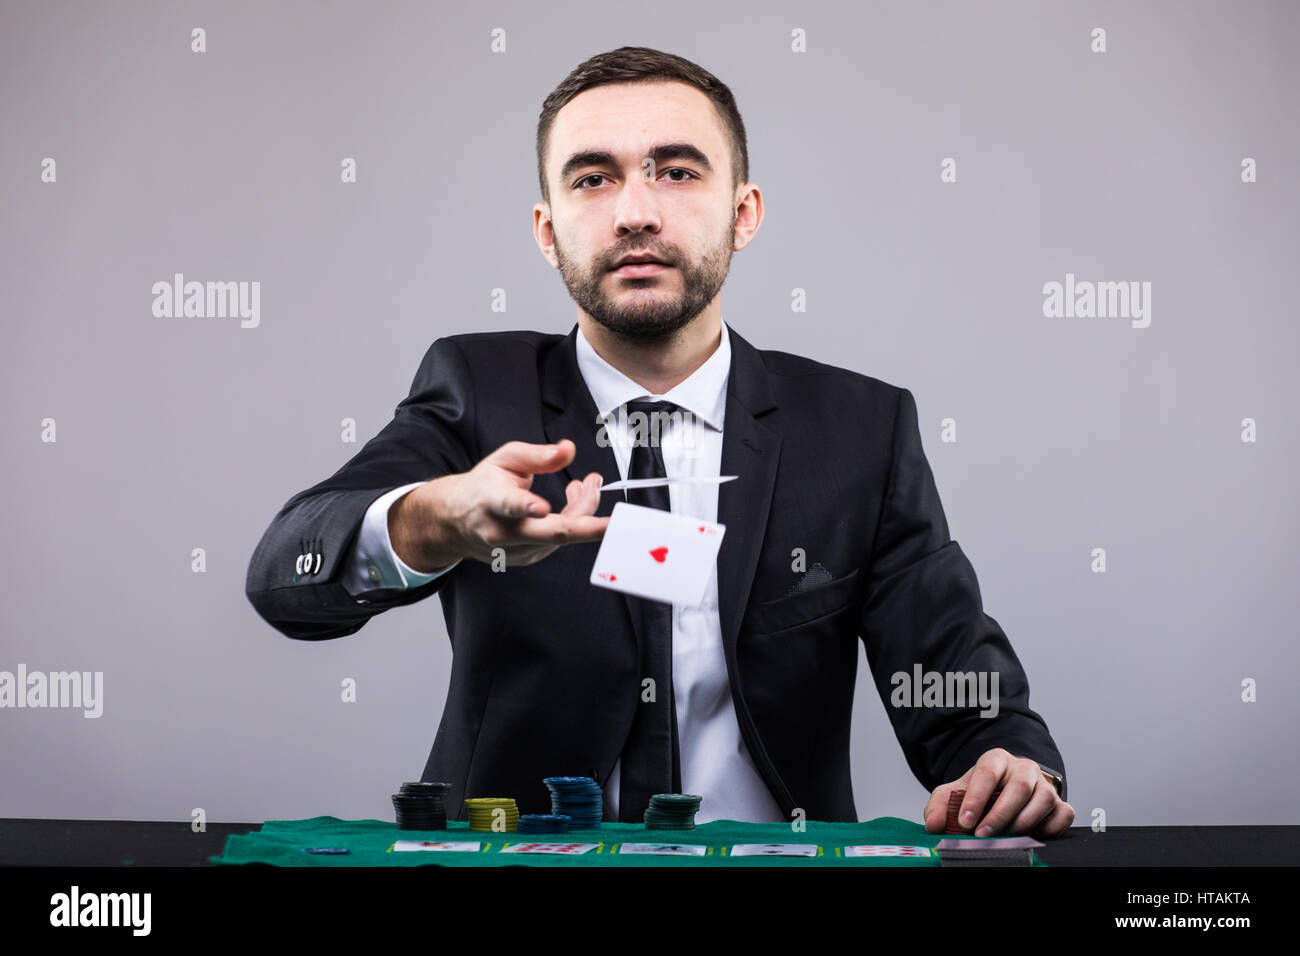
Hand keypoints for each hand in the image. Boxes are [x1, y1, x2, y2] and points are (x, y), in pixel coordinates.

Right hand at [390, 439, 608, 570]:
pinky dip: (575, 521)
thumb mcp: (505, 459)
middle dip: (586, 526)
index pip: (509, 506)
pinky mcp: (527, 559)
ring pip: (562, 536)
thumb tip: (567, 450)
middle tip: (613, 519)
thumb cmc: (483, 487)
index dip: (526, 507)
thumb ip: (537, 455)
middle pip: (549, 534)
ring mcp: (515, 551)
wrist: (455, 522)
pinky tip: (574, 500)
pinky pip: (560, 542)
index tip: (543, 507)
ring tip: (589, 483)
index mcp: (491, 501)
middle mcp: (502, 532)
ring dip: (584, 510)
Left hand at [922, 748, 1073, 838]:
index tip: (964, 821)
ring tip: (1004, 838)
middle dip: (1000, 813)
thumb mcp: (954, 795)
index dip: (976, 797)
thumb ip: (940, 806)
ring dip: (1023, 822)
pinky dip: (1052, 827)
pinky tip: (1034, 836)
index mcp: (996, 759)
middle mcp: (1024, 768)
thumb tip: (934, 825)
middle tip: (983, 835)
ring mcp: (1045, 785)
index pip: (988, 772)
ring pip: (1043, 799)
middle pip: (1019, 785)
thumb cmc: (979, 793)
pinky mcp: (1060, 803)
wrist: (1004, 792)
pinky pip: (1064, 813)